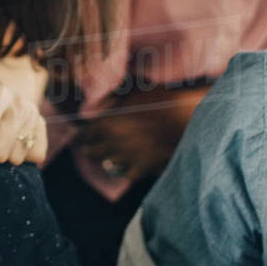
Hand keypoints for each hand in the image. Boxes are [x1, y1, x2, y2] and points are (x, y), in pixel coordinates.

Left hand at [75, 85, 208, 181]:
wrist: (185, 117)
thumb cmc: (163, 100)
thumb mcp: (138, 91)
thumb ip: (120, 95)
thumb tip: (111, 92)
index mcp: (109, 120)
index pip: (85, 132)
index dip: (83, 134)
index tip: (82, 135)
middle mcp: (113, 140)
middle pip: (90, 151)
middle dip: (90, 149)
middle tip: (89, 148)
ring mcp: (127, 155)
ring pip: (105, 164)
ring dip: (106, 160)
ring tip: (106, 158)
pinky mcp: (142, 167)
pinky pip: (126, 174)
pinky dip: (126, 171)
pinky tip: (128, 167)